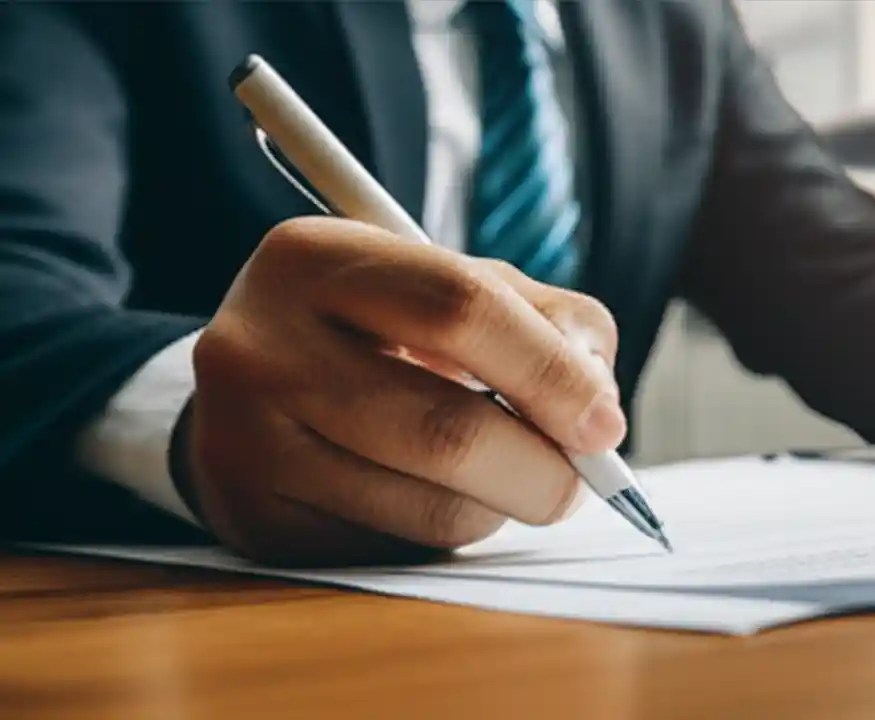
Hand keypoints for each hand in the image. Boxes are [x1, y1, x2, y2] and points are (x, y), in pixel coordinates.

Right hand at [180, 217, 622, 565]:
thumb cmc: (378, 330)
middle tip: (578, 482)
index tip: (604, 425)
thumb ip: (545, 319)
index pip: (461, 309)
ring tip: (498, 477)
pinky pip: (394, 553)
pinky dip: (442, 537)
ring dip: (498, 508)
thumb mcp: (451, 285)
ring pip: (430, 511)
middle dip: (544, 470)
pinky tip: (428, 497)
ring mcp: (244, 442)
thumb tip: (598, 405)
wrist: (250, 384)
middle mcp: (260, 346)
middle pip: (448, 431)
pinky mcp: (252, 521)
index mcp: (314, 258)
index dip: (552, 374)